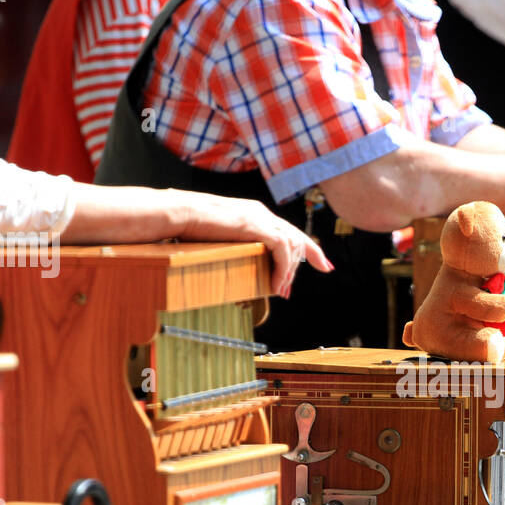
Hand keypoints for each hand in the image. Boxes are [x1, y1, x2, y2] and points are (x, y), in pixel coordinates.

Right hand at [170, 191, 332, 296]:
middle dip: (299, 267)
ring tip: (279, 292)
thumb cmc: (190, 225)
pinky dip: (283, 269)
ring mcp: (261, 218)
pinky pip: (281, 250)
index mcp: (255, 213)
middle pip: (295, 239)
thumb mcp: (219, 236)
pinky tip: (276, 285)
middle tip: (287, 292)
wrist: (179, 212)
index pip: (290, 231)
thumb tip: (240, 263)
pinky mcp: (257, 226)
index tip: (324, 265)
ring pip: (291, 246)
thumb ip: (235, 245)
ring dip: (288, 273)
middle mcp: (262, 213)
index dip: (311, 250)